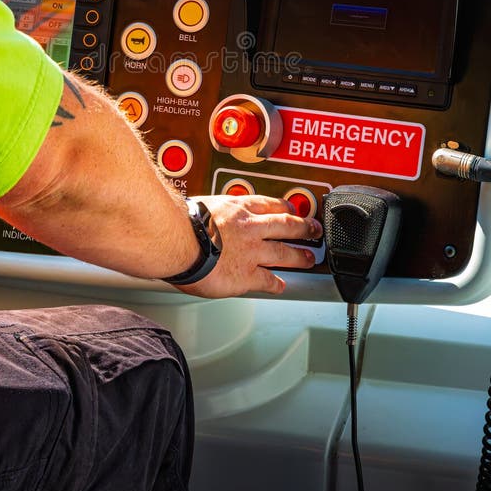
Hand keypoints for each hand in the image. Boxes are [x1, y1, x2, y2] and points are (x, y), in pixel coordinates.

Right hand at [178, 195, 321, 298]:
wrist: (177, 240)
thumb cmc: (181, 222)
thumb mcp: (200, 205)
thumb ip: (210, 212)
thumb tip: (203, 216)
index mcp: (237, 208)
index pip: (268, 204)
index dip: (284, 208)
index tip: (292, 210)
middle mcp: (249, 227)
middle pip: (285, 225)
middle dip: (304, 227)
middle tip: (314, 229)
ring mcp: (251, 251)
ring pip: (284, 253)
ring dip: (298, 256)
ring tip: (308, 258)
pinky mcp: (246, 275)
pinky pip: (267, 280)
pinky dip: (275, 284)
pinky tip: (281, 286)